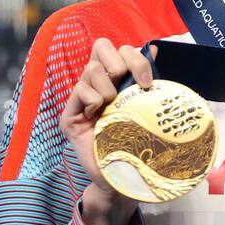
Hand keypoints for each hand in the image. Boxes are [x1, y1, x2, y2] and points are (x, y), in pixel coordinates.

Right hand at [59, 38, 156, 224]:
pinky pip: (80, 91)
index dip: (134, 57)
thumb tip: (154, 47)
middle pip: (101, 46)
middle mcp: (96, 85)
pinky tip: (99, 118)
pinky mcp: (69, 116)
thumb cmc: (139, 143)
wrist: (126, 178)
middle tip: (130, 90)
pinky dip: (94, 101)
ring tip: (114, 109)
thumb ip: (147, 78)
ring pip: (91, 69)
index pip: (117, 48)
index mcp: (114, 79)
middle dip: (120, 64)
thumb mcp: (147, 107)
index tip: (148, 82)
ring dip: (109, 88)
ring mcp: (81, 99)